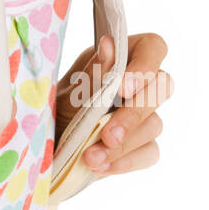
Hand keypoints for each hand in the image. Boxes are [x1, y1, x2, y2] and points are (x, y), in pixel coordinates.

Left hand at [55, 32, 172, 177]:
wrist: (46, 144)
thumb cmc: (56, 107)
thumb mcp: (68, 91)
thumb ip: (92, 73)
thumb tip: (110, 44)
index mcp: (120, 57)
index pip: (152, 47)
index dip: (145, 65)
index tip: (123, 88)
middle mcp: (138, 83)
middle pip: (162, 87)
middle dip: (133, 114)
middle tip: (108, 135)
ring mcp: (144, 115)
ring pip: (154, 124)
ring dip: (122, 145)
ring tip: (89, 156)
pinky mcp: (143, 144)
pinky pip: (149, 152)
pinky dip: (125, 162)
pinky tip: (100, 165)